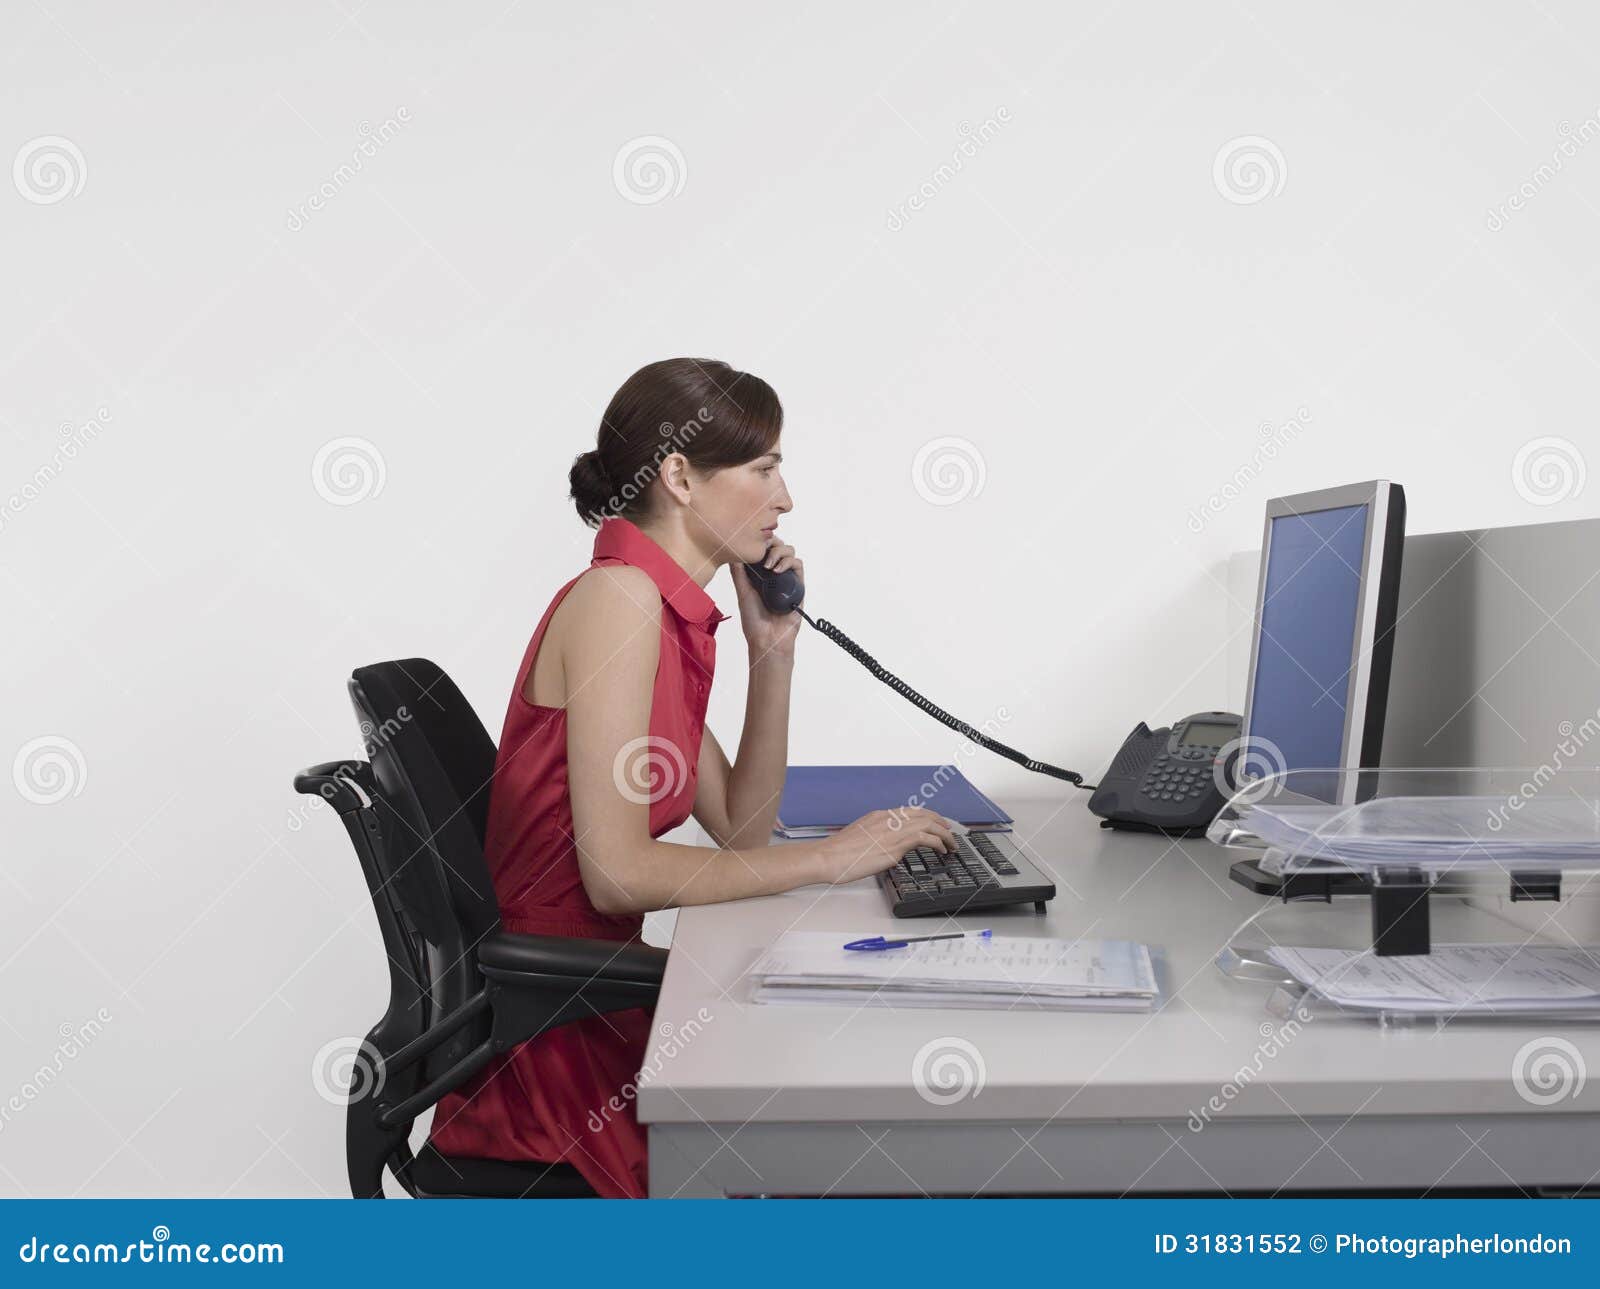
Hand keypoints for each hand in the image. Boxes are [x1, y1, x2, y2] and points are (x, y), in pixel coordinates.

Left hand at [733, 535, 802, 661]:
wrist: (768, 638)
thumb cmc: (754, 620)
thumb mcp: (742, 592)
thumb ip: (739, 573)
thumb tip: (733, 552)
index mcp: (761, 573)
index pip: (764, 548)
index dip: (760, 541)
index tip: (752, 540)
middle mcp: (775, 573)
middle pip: (778, 545)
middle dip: (770, 542)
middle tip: (762, 550)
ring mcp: (787, 578)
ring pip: (790, 551)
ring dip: (780, 552)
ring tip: (769, 565)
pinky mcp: (798, 585)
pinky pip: (798, 565)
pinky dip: (789, 562)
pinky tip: (778, 570)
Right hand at [814, 808, 957, 885]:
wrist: (826, 857)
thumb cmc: (836, 853)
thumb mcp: (858, 839)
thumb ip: (875, 838)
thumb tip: (885, 847)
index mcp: (878, 816)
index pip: (910, 811)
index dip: (927, 817)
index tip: (935, 824)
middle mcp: (887, 819)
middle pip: (923, 814)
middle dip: (940, 822)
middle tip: (949, 832)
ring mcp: (892, 831)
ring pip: (928, 823)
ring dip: (944, 833)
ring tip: (951, 844)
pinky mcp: (895, 845)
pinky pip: (925, 838)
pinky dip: (938, 842)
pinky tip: (942, 850)